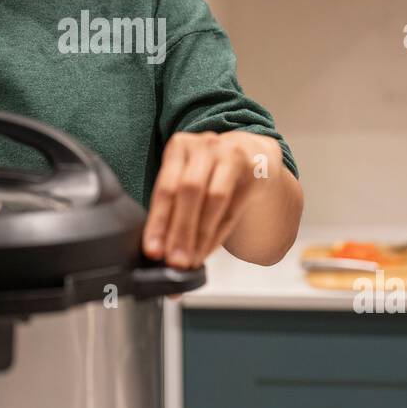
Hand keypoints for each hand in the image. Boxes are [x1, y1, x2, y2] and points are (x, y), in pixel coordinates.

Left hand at [142, 131, 277, 269]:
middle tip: (174, 261)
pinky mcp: (253, 170)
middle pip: (190, 191)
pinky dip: (217, 234)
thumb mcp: (184, 175)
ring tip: (190, 260)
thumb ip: (171, 204)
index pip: (166, 188)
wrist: (249, 154)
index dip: (158, 221)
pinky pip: (233, 208)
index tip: (153, 250)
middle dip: (180, 230)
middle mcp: (205, 147)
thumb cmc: (208, 171)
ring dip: (200, 235)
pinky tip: (206, 250)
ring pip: (213, 199)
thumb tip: (158, 247)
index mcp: (179, 146)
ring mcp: (231, 155)